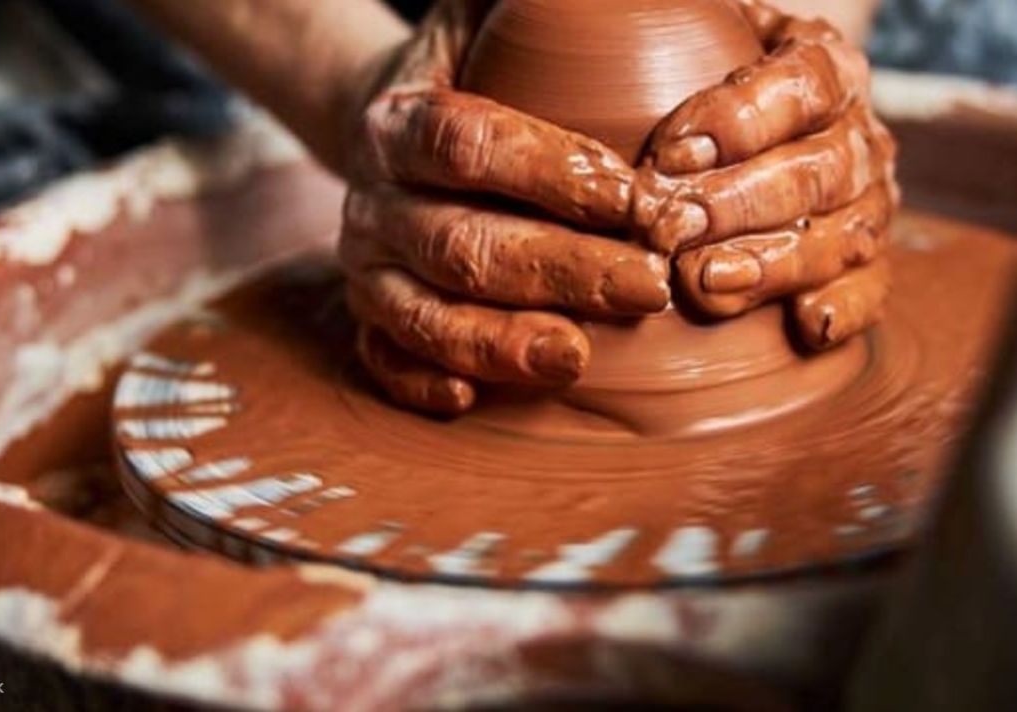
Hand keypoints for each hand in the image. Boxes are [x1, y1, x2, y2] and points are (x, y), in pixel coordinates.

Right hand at [339, 0, 669, 415]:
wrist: (394, 132)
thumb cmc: (477, 77)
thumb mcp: (491, 19)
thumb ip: (543, 11)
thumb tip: (612, 4)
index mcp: (400, 121)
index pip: (466, 145)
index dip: (544, 171)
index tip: (631, 194)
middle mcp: (373, 199)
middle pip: (460, 243)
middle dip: (558, 271)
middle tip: (649, 287)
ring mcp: (366, 267)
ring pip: (423, 314)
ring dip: (499, 342)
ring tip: (577, 360)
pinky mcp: (369, 318)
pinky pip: (383, 360)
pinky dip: (420, 383)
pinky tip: (469, 403)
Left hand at [636, 3, 898, 348]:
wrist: (753, 132)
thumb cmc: (706, 83)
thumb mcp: (698, 40)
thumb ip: (677, 35)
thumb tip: (628, 33)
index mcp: (827, 65)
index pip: (802, 84)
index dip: (740, 118)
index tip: (670, 152)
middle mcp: (860, 134)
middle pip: (819, 169)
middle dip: (738, 202)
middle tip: (669, 226)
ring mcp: (871, 201)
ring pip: (842, 234)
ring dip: (774, 263)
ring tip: (704, 281)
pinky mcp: (870, 261)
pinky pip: (872, 288)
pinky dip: (845, 309)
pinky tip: (804, 325)